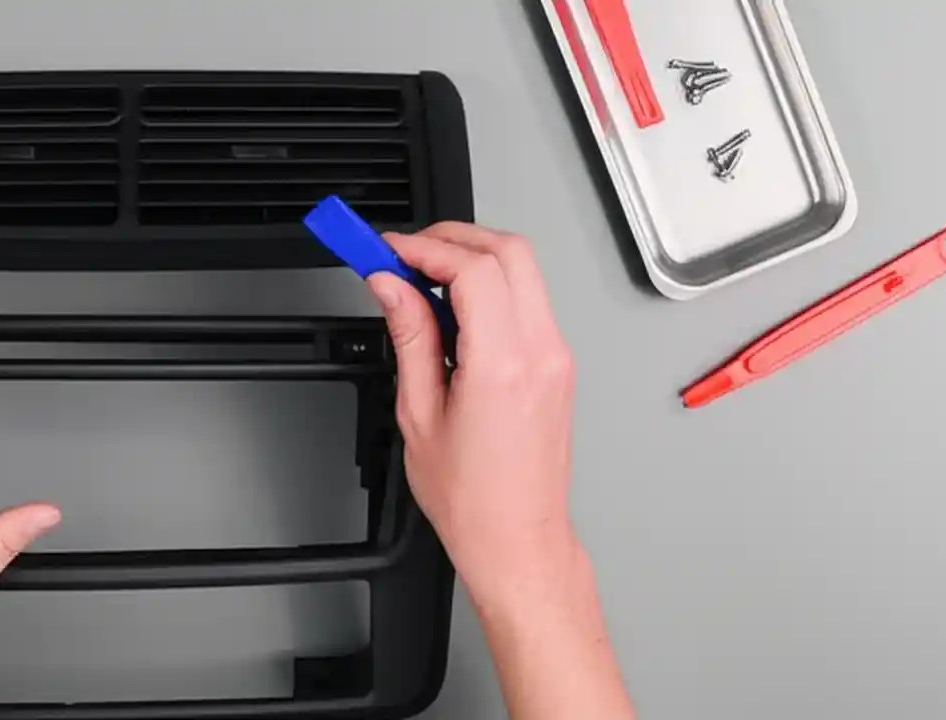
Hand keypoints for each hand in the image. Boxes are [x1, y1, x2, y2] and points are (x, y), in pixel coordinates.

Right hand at [367, 224, 576, 598]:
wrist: (518, 538)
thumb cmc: (473, 498)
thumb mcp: (419, 414)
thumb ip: (410, 338)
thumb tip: (392, 288)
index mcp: (504, 366)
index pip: (472, 269)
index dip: (424, 247)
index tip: (387, 250)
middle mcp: (541, 353)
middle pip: (508, 251)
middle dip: (453, 238)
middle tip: (405, 252)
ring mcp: (557, 356)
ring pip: (523, 270)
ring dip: (473, 260)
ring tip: (423, 282)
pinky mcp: (558, 364)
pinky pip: (527, 301)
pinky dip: (490, 287)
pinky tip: (453, 310)